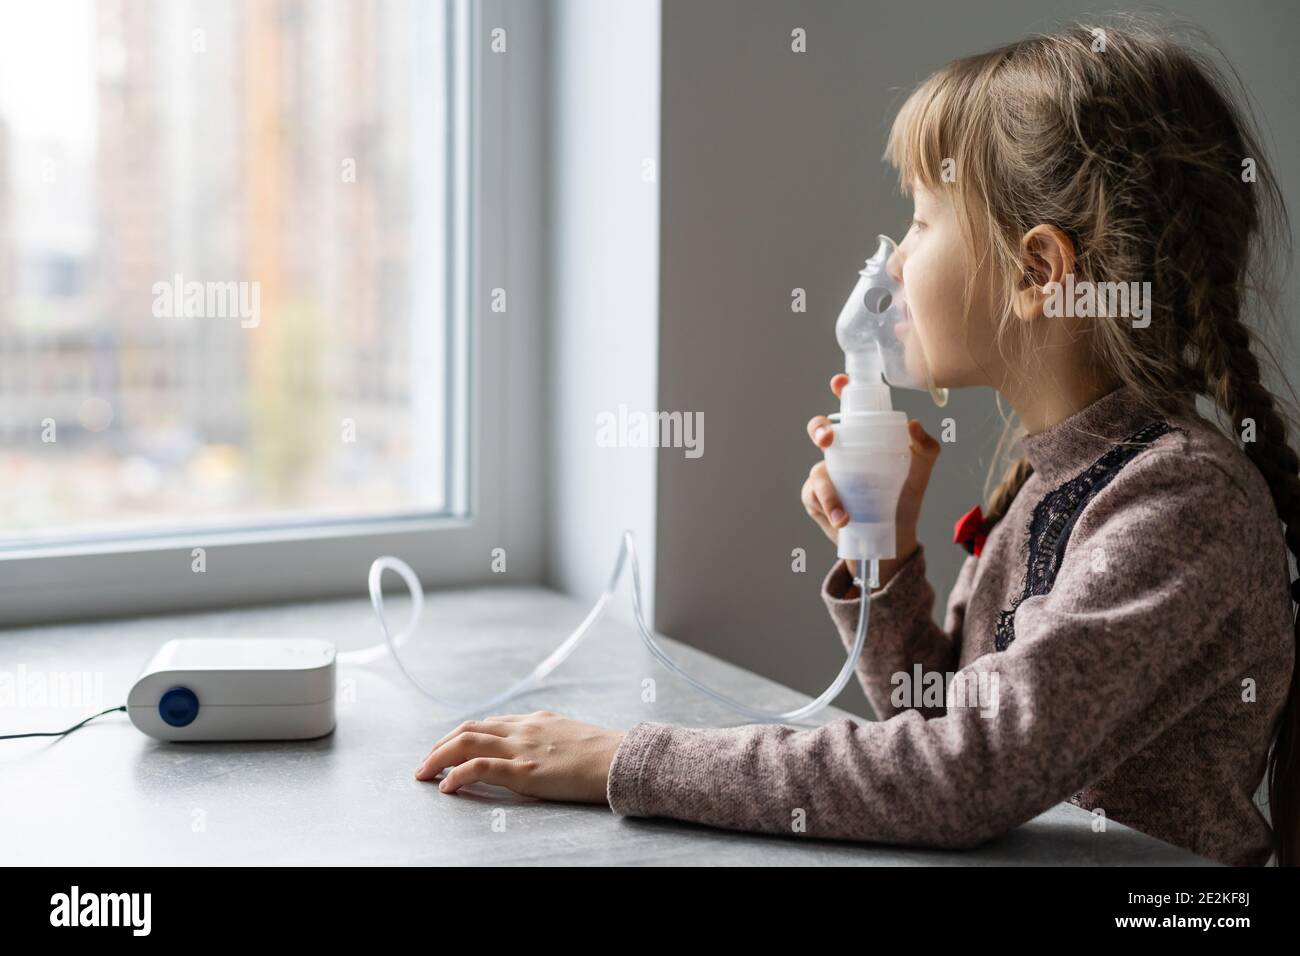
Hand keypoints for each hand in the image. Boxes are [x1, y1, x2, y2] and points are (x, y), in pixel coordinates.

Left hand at [415, 710, 626, 803]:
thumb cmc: (605, 753)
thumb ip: (550, 740)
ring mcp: (522, 748)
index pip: (488, 724)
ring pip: (466, 743)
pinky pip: (479, 768)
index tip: (448, 750)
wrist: (622, 758)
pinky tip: (446, 787)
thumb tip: (542, 752)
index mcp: (536, 720)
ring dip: (438, 757)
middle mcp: (523, 728)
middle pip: (469, 730)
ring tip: (424, 774)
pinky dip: (456, 774)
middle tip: (425, 763)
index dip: (462, 737)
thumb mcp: (572, 736)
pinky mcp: (524, 770)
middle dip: (441, 745)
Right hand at [804, 373, 939, 589]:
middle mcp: (840, 452)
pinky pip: (814, 497)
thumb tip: (914, 425)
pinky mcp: (814, 498)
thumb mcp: (919, 474)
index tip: (840, 383)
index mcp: (863, 438)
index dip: (841, 391)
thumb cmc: (903, 499)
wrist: (890, 539)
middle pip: (819, 430)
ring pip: (817, 473)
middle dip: (819, 430)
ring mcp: (825, 475)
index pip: (849, 409)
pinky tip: (841, 521)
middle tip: (828, 440)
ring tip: (844, 516)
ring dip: (829, 494)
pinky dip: (828, 509)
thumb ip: (925, 449)